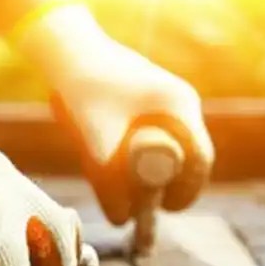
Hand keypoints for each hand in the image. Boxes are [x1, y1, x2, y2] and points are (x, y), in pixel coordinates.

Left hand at [16, 5, 213, 224]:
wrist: (65, 46)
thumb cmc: (83, 85)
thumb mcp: (95, 136)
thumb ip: (109, 179)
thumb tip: (121, 219)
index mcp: (179, 105)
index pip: (200, 160)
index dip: (187, 190)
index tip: (166, 209)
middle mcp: (180, 103)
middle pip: (187, 157)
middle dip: (166, 183)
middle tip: (140, 204)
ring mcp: (168, 101)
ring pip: (169, 149)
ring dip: (148, 170)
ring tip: (115, 179)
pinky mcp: (150, 103)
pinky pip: (154, 138)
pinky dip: (136, 155)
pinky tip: (107, 158)